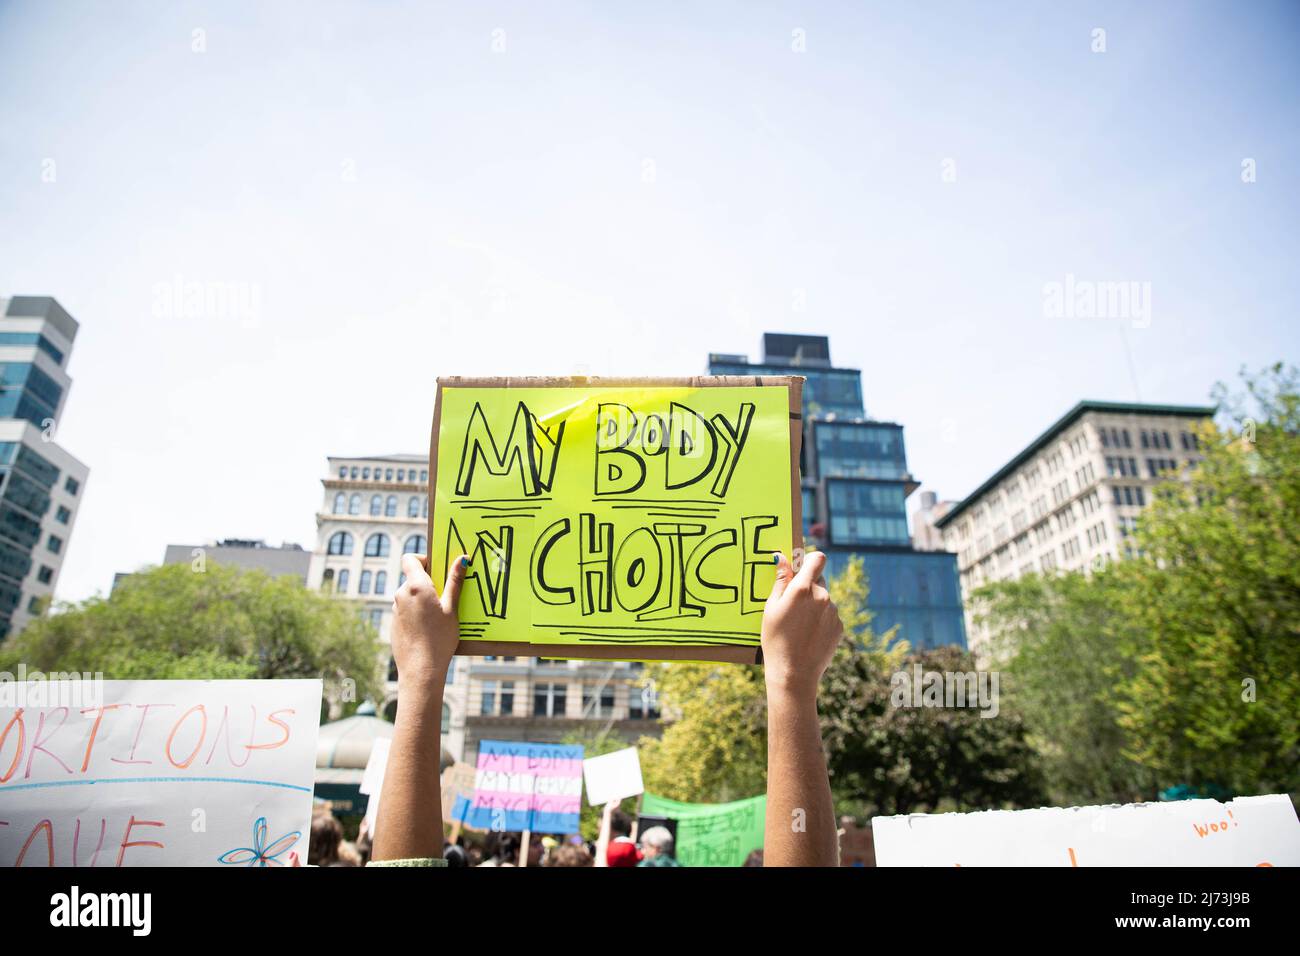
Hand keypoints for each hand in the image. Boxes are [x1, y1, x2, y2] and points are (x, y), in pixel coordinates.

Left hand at [390, 552, 466, 687]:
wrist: (421, 670)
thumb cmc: (439, 639)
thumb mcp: (452, 609)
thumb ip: (455, 582)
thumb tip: (462, 559)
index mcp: (416, 586)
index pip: (410, 559)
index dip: (424, 559)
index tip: (438, 569)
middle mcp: (401, 594)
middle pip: (413, 578)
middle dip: (429, 583)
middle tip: (446, 597)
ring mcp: (395, 609)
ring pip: (410, 595)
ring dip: (423, 599)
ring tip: (440, 617)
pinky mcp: (394, 623)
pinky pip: (406, 610)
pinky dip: (417, 613)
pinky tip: (429, 629)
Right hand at [760, 551, 841, 699]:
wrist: (794, 673)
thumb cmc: (775, 639)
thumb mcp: (771, 608)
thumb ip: (780, 581)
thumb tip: (782, 559)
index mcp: (803, 588)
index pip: (817, 558)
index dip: (810, 559)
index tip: (801, 567)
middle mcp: (822, 596)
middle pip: (819, 579)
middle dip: (807, 586)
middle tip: (793, 604)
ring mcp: (833, 612)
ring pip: (824, 599)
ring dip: (814, 605)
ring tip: (799, 626)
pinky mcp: (839, 626)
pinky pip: (829, 615)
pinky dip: (821, 620)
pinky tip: (808, 635)